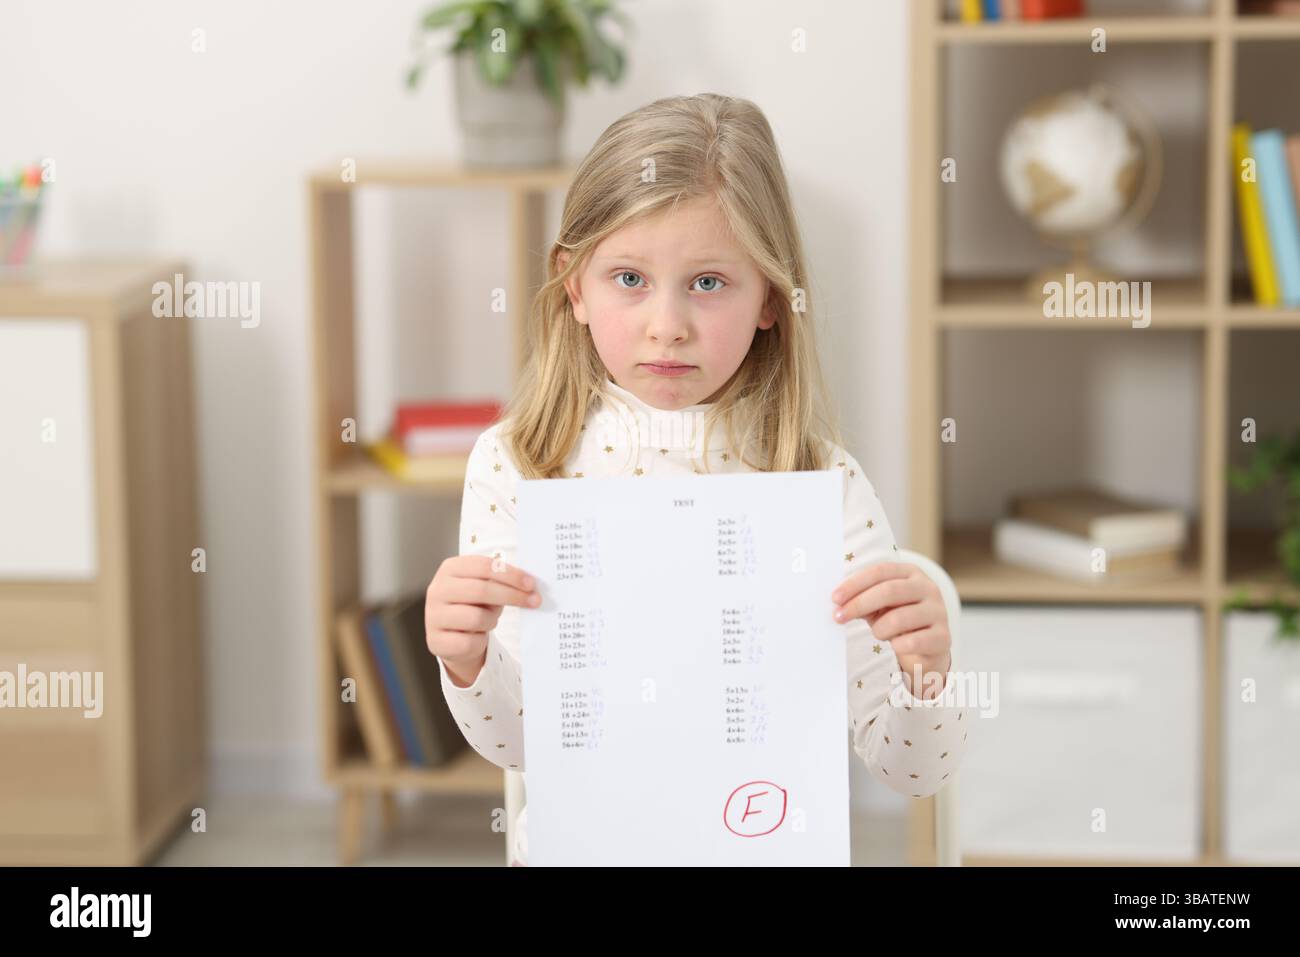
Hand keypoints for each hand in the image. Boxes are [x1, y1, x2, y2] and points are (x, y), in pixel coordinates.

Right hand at [425, 555, 538, 685]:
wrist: (452, 636)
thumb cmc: (473, 605)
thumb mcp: (484, 587)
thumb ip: (501, 581)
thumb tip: (529, 585)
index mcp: (450, 569)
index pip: (483, 566)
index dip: (510, 575)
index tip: (531, 583)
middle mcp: (437, 590)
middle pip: (481, 590)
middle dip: (512, 595)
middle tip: (534, 601)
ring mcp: (433, 616)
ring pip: (477, 618)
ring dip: (492, 620)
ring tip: (490, 620)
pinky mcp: (436, 640)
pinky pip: (470, 641)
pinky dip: (480, 640)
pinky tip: (477, 636)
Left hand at [830, 561, 951, 698]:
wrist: (927, 650)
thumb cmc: (898, 621)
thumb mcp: (879, 606)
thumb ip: (863, 598)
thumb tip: (839, 602)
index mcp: (911, 573)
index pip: (880, 571)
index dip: (855, 584)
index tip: (835, 598)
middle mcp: (928, 588)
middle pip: (889, 590)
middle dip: (859, 604)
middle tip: (839, 617)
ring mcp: (938, 612)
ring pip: (898, 618)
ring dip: (879, 629)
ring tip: (878, 634)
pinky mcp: (943, 637)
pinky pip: (912, 642)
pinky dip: (896, 646)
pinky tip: (895, 646)